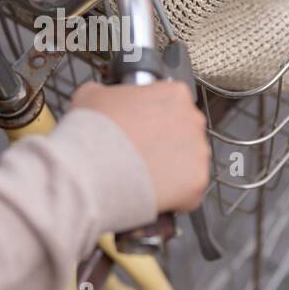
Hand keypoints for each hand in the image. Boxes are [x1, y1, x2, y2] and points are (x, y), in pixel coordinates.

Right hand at [70, 81, 210, 211]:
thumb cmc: (91, 132)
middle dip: (166, 144)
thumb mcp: (92, 95)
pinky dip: (174, 195)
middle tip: (142, 154)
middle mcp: (193, 120)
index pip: (173, 104)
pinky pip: (188, 190)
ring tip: (145, 177)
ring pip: (189, 162)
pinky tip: (151, 193)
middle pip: (185, 133)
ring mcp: (198, 152)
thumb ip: (109, 94)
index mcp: (174, 94)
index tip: (142, 129)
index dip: (155, 119)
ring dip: (172, 170)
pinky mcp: (197, 183)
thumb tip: (105, 99)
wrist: (90, 170)